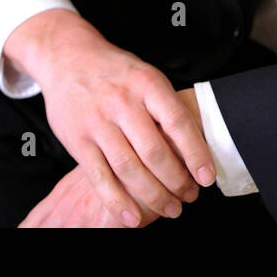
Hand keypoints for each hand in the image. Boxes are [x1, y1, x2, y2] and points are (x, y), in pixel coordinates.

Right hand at [4, 10, 215, 226]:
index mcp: (148, 84)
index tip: (208, 177)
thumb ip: (167, 107)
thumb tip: (198, 144)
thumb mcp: (147, 76)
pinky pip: (100, 178)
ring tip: (170, 209)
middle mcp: (123, 103)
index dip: (196, 154)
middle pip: (155, 152)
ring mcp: (98, 123)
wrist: (68, 58)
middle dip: (177, 181)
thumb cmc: (116, 72)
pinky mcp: (77, 141)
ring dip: (153, 195)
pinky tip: (132, 218)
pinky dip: (118, 202)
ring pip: (129, 169)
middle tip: (190, 197)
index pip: (178, 123)